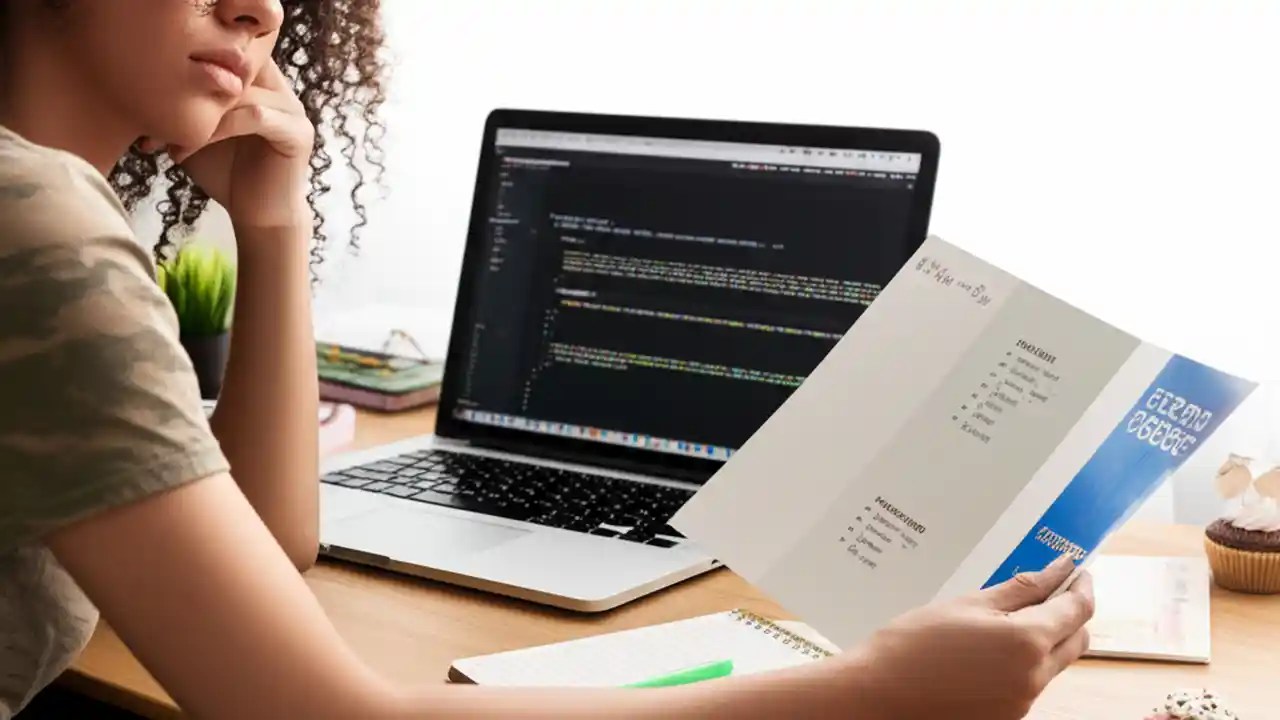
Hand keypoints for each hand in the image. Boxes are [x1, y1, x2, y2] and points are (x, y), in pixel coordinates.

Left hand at [147, 60, 313, 231]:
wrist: (257, 217)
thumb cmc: (225, 173)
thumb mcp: (198, 131)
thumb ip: (188, 105)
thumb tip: (142, 83)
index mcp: (259, 84)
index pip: (227, 56)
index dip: (191, 71)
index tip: (151, 99)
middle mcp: (281, 91)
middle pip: (234, 70)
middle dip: (190, 92)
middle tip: (153, 118)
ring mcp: (293, 111)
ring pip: (241, 93)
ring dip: (200, 115)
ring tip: (166, 141)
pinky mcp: (298, 134)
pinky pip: (255, 117)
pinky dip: (217, 130)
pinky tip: (187, 150)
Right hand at [842, 555, 1093, 719]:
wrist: (877, 696)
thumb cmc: (912, 645)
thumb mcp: (967, 605)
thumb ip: (1020, 589)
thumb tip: (1057, 570)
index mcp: (1027, 642)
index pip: (1077, 610)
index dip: (1081, 586)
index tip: (1077, 570)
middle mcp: (1033, 678)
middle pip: (1076, 640)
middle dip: (1072, 612)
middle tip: (1051, 588)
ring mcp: (1022, 703)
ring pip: (1053, 663)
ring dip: (1046, 637)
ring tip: (1009, 617)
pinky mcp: (1006, 717)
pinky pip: (1030, 683)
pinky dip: (1024, 661)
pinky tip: (990, 649)